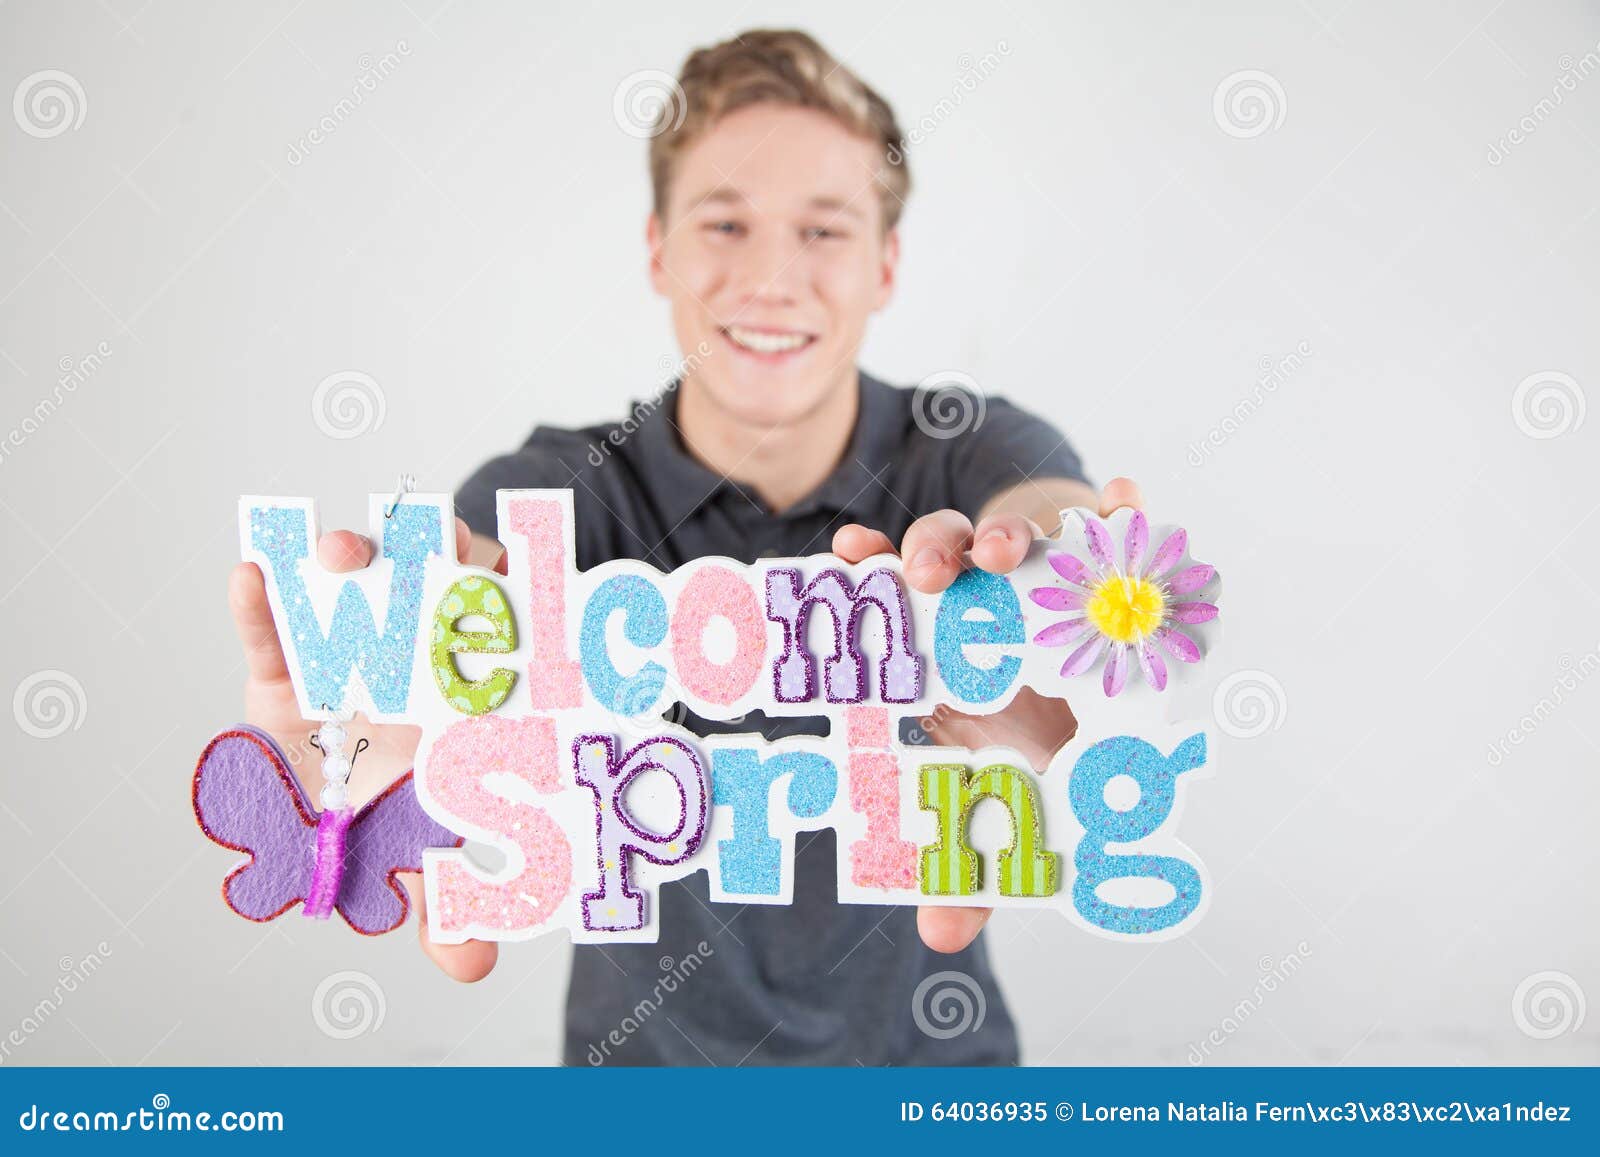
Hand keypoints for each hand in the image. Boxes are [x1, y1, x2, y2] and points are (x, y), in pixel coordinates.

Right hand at [227, 517, 497, 981]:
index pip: (492, 639)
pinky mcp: (281, 664)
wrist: (332, 779)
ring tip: (345, 558)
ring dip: (355, 560)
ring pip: (359, 591)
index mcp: (462, 692)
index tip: (514, 593)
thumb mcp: (420, 850)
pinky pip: (273, 624)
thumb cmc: (396, 803)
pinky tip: (252, 576)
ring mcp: (346, 654)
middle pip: (432, 591)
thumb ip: (441, 900)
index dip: (510, 609)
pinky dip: (262, 601)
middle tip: (455, 565)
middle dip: (440, 565)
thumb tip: (474, 966)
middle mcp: (412, 657)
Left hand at [831, 477, 1143, 952]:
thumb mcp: (1005, 801)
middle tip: (921, 575)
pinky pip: (1112, 532)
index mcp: (943, 643)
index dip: (868, 572)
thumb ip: (972, 861)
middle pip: (942, 558)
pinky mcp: (1109, 567)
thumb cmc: (1034, 740)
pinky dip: (1119, 512)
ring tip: (1003, 553)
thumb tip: (940, 942)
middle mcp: (982, 600)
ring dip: (1001, 535)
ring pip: (1010, 539)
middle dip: (927, 553)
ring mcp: (1043, 579)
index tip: (843, 553)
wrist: (1095, 691)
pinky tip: (1128, 495)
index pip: (894, 597)